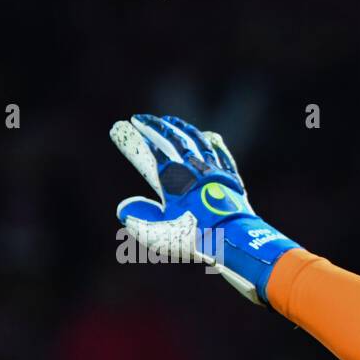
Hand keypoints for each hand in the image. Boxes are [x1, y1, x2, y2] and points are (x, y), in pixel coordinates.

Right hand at [110, 114, 298, 304]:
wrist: (235, 240)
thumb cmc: (196, 237)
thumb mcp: (159, 233)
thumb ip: (139, 218)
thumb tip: (124, 209)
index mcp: (174, 178)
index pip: (151, 150)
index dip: (137, 137)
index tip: (124, 125)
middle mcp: (194, 168)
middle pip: (174, 139)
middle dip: (155, 126)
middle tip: (141, 118)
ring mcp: (215, 172)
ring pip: (198, 141)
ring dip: (182, 129)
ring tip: (171, 121)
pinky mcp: (232, 180)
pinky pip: (222, 155)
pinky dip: (213, 144)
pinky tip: (210, 138)